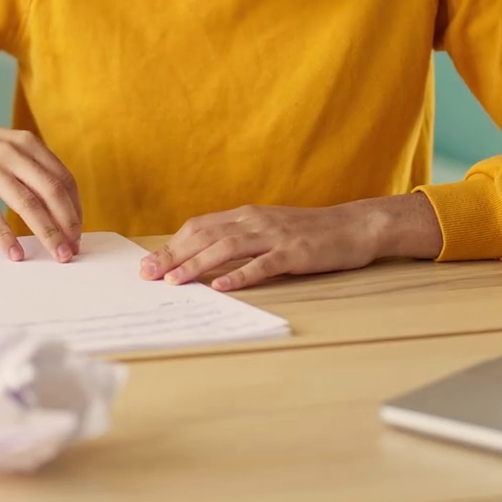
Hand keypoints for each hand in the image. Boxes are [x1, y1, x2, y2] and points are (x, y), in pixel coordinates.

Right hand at [0, 113, 82, 262]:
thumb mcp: (8, 147)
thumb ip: (32, 169)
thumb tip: (59, 208)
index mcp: (27, 144)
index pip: (63, 179)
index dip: (75, 209)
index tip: (77, 232)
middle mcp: (12, 152)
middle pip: (51, 192)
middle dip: (68, 224)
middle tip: (73, 250)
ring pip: (27, 204)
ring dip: (47, 233)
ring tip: (57, 255)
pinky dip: (5, 236)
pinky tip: (15, 253)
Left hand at [139, 193, 442, 290]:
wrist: (354, 225)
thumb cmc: (310, 231)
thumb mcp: (269, 228)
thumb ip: (240, 238)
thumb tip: (204, 256)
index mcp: (246, 215)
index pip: (199, 227)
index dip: (172, 245)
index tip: (149, 264)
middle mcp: (255, 221)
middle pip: (205, 236)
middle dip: (173, 256)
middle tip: (148, 275)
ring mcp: (275, 236)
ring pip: (227, 248)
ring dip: (197, 265)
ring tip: (174, 281)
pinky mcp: (295, 252)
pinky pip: (262, 265)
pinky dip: (239, 275)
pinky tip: (221, 286)